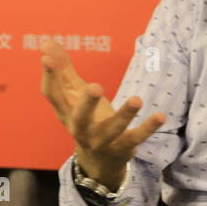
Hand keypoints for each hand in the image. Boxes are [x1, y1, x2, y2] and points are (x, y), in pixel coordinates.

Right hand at [39, 40, 165, 183]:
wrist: (98, 164)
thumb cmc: (85, 120)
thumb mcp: (73, 96)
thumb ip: (63, 69)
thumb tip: (46, 42)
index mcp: (66, 113)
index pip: (53, 95)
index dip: (50, 76)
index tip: (47, 56)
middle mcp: (81, 129)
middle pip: (80, 118)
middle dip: (87, 103)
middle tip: (96, 86)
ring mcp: (101, 141)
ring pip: (112, 129)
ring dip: (124, 115)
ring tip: (137, 100)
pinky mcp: (122, 148)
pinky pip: (135, 138)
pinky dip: (148, 128)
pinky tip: (160, 115)